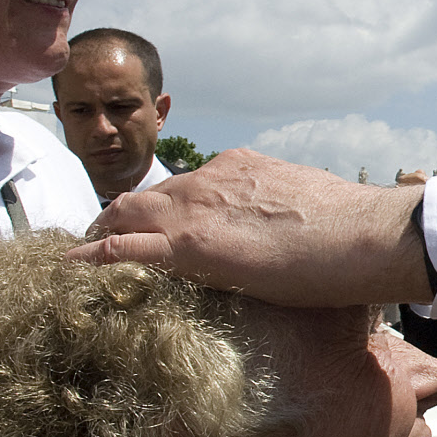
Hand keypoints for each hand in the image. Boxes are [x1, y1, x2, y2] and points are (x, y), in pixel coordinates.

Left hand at [70, 148, 434, 305]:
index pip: (188, 187)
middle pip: (148, 195)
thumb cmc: (352, 226)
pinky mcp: (190, 246)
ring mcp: (197, 210)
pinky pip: (126, 246)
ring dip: (103, 232)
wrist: (363, 234)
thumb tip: (290, 230)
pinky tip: (73, 266)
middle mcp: (211, 180)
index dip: (168, 207)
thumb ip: (282, 211)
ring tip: (83, 255)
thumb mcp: (306, 203)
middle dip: (121, 215)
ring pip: (128, 214)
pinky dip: (94, 255)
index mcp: (241, 170)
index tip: (160, 224)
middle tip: (103, 239)